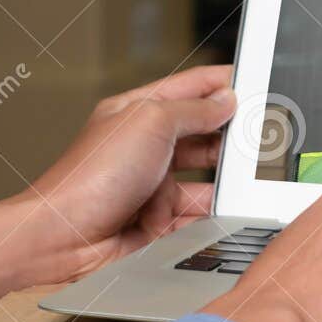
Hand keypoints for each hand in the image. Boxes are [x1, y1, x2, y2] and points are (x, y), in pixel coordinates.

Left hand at [0, 64, 235, 318]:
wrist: (64, 239)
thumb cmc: (89, 177)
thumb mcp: (150, 123)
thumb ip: (193, 110)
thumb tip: (225, 100)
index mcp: (139, 113)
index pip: (190, 89)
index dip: (222, 83)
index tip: (256, 82)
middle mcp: (146, 148)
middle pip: (202, 136)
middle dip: (228, 138)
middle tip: (258, 138)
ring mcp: (152, 187)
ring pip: (204, 180)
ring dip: (219, 183)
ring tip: (236, 184)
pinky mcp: (159, 223)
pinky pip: (197, 216)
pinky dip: (209, 217)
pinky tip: (219, 214)